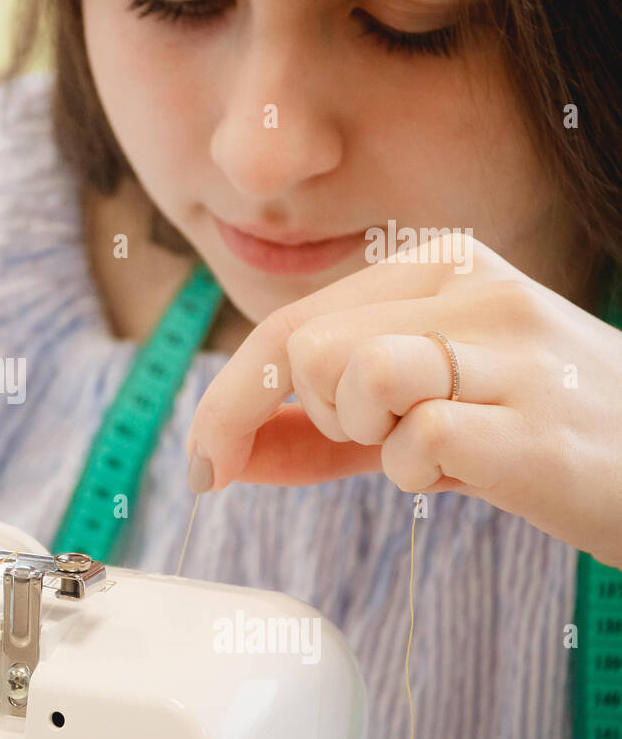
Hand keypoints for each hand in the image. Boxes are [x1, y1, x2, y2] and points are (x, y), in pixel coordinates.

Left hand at [185, 235, 621, 569]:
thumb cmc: (531, 432)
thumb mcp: (414, 413)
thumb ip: (313, 430)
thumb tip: (222, 458)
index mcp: (439, 262)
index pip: (287, 322)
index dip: (229, 400)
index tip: (206, 466)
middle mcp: (472, 283)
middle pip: (303, 350)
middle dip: (317, 418)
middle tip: (390, 437)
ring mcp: (509, 344)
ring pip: (347, 375)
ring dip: (370, 437)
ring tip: (438, 444)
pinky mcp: (532, 417)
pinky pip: (412, 443)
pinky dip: (421, 475)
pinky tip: (479, 469)